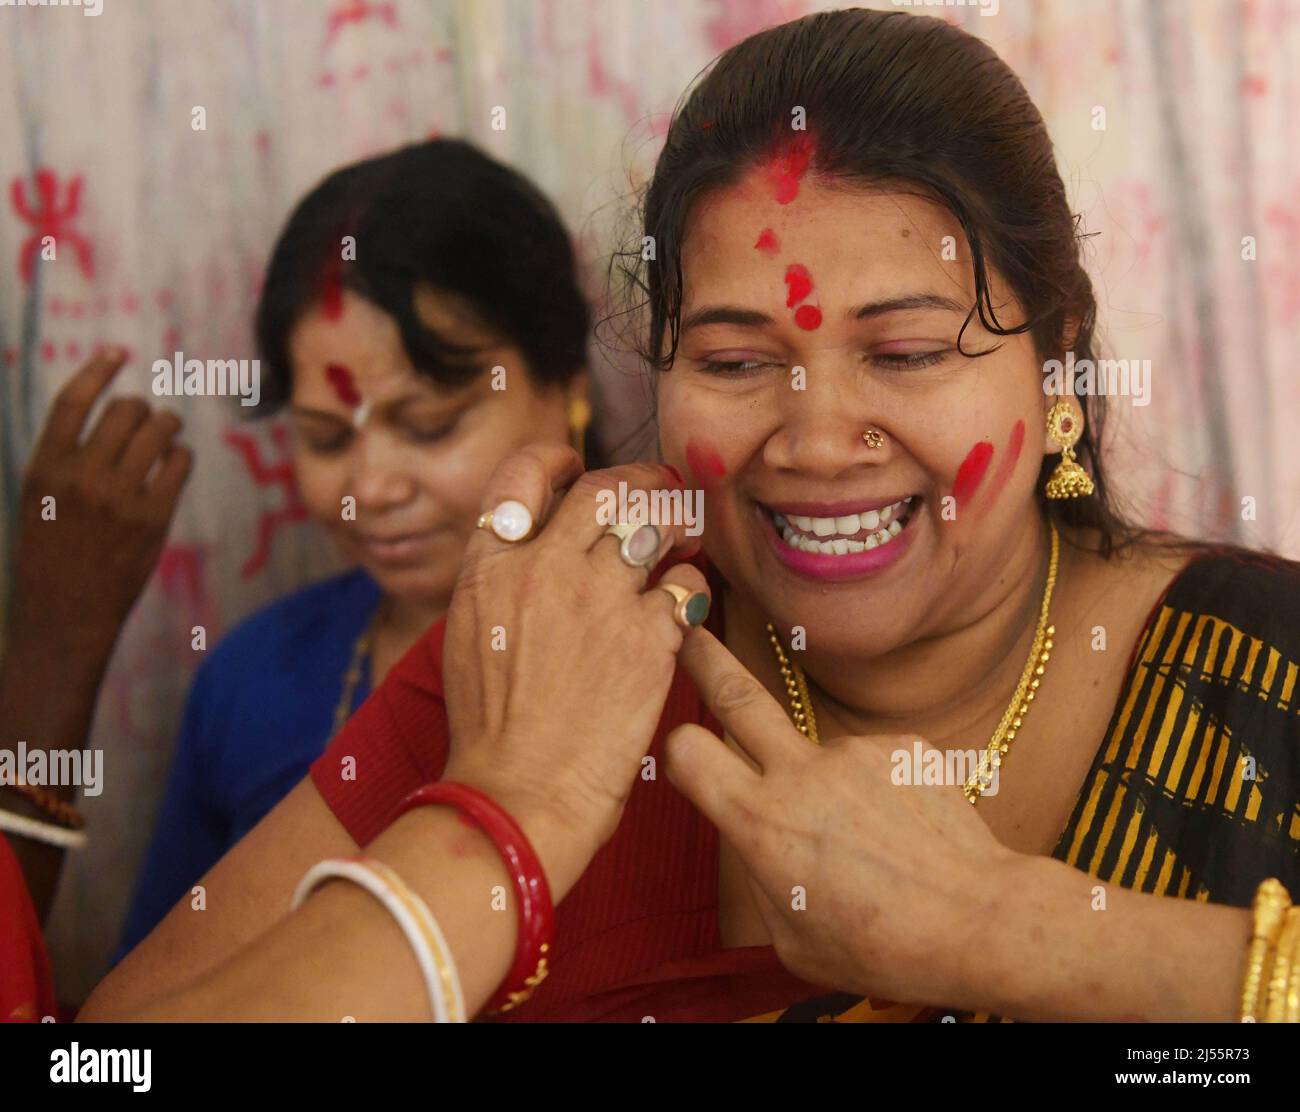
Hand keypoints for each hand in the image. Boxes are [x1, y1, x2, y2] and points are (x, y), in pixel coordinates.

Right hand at [10, 347, 192, 658]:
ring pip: (159, 431)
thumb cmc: (50, 554)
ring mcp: (119, 497)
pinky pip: (179, 464)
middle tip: (146, 420)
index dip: (98, 369)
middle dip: (142, 409)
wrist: (64, 612)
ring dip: (168, 426)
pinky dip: (181, 456)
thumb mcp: (39, 499)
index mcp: (44, 468)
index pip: (72, 401)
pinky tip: (174, 464)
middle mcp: (81, 477)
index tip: (118, 351)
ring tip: (166, 435)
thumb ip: (66, 459)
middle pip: (125, 411)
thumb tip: (108, 418)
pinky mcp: (152, 518)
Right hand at [440, 442, 708, 892]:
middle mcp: (542, 568)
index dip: (557, 461)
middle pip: (605, 490)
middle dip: (640, 482)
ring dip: (676, 525)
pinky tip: (687, 606)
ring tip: (686, 536)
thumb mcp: (471, 637)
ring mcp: (597, 600)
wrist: (514, 796)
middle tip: (661, 490)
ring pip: (655, 526)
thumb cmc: (489, 732)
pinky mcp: (646, 639)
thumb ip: (502, 583)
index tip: (578, 466)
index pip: (522, 475)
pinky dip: (693, 588)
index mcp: (489, 567)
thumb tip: (540, 551)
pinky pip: (687, 586)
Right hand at [664, 627, 1022, 1006]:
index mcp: (762, 823)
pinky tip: (905, 836)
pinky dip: (879, 794)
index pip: (687, 752)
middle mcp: (802, 772)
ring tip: (875, 850)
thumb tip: (757, 834)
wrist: (981, 920)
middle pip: (737, 696)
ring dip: (832, 792)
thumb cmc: (882, 948)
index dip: (678, 749)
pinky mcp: (903, 745)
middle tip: (689, 631)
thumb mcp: (790, 937)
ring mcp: (856, 752)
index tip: (681, 744)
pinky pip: (873, 765)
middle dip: (705, 659)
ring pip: (820, 760)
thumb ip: (760, 873)